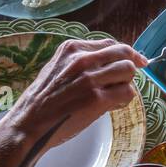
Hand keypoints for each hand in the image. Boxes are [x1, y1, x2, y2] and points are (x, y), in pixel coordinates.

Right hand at [6, 38, 147, 148]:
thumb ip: (80, 63)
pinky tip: (113, 106)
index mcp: (72, 48)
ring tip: (115, 95)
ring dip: (127, 84)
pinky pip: (127, 93)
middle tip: (127, 81)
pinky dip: (125, 100)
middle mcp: (82, 59)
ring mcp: (90, 78)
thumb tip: (108, 65)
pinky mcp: (97, 98)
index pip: (110, 43)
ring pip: (128, 71)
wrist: (30, 122)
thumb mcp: (57, 68)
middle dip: (130, 67)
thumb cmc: (43, 101)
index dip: (125, 53)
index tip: (136, 61)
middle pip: (124, 53)